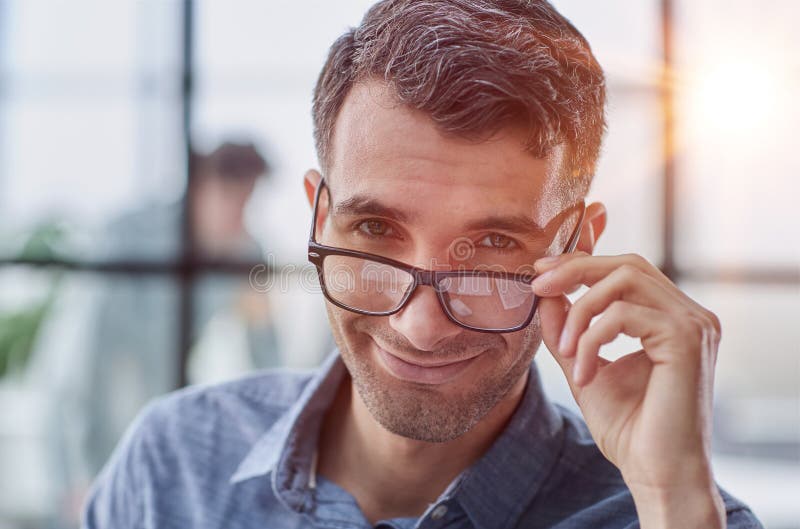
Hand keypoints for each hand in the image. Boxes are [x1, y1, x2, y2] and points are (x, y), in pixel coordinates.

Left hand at [532, 252, 724, 526]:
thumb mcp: (584, 365)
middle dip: (575, 270)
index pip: (627, 269)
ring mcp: (693, 323)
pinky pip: (624, 315)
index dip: (582, 263)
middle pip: (627, 263)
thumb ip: (567, 328)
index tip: (541, 272)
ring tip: (565, 350)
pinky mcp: (688, 338)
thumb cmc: (628, 427)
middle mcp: (690, 314)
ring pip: (624, 280)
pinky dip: (592, 339)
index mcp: (672, 317)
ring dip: (581, 311)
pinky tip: (582, 374)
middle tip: (538, 287)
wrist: (655, 473)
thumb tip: (546, 292)